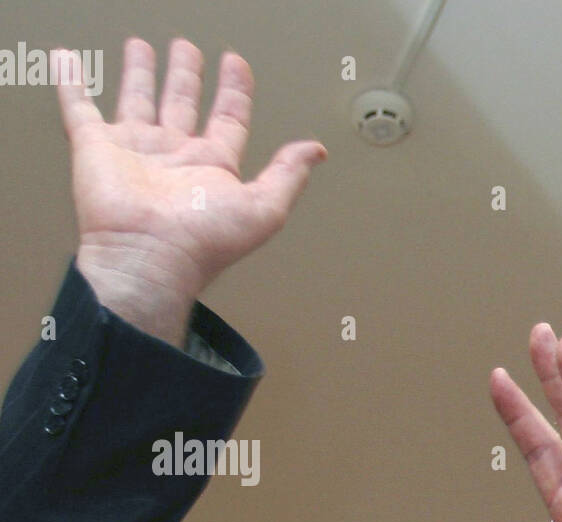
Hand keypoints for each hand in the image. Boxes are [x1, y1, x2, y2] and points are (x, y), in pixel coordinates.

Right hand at [58, 37, 325, 341]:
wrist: (150, 257)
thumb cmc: (204, 242)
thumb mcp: (263, 208)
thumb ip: (288, 175)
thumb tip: (316, 150)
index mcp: (212, 168)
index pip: (228, 118)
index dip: (235, 90)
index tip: (236, 64)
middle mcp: (175, 158)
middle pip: (182, 104)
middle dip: (186, 76)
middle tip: (187, 49)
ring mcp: (135, 152)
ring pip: (137, 100)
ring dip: (140, 73)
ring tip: (142, 46)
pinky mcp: (95, 148)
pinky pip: (79, 108)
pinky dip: (71, 84)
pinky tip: (68, 61)